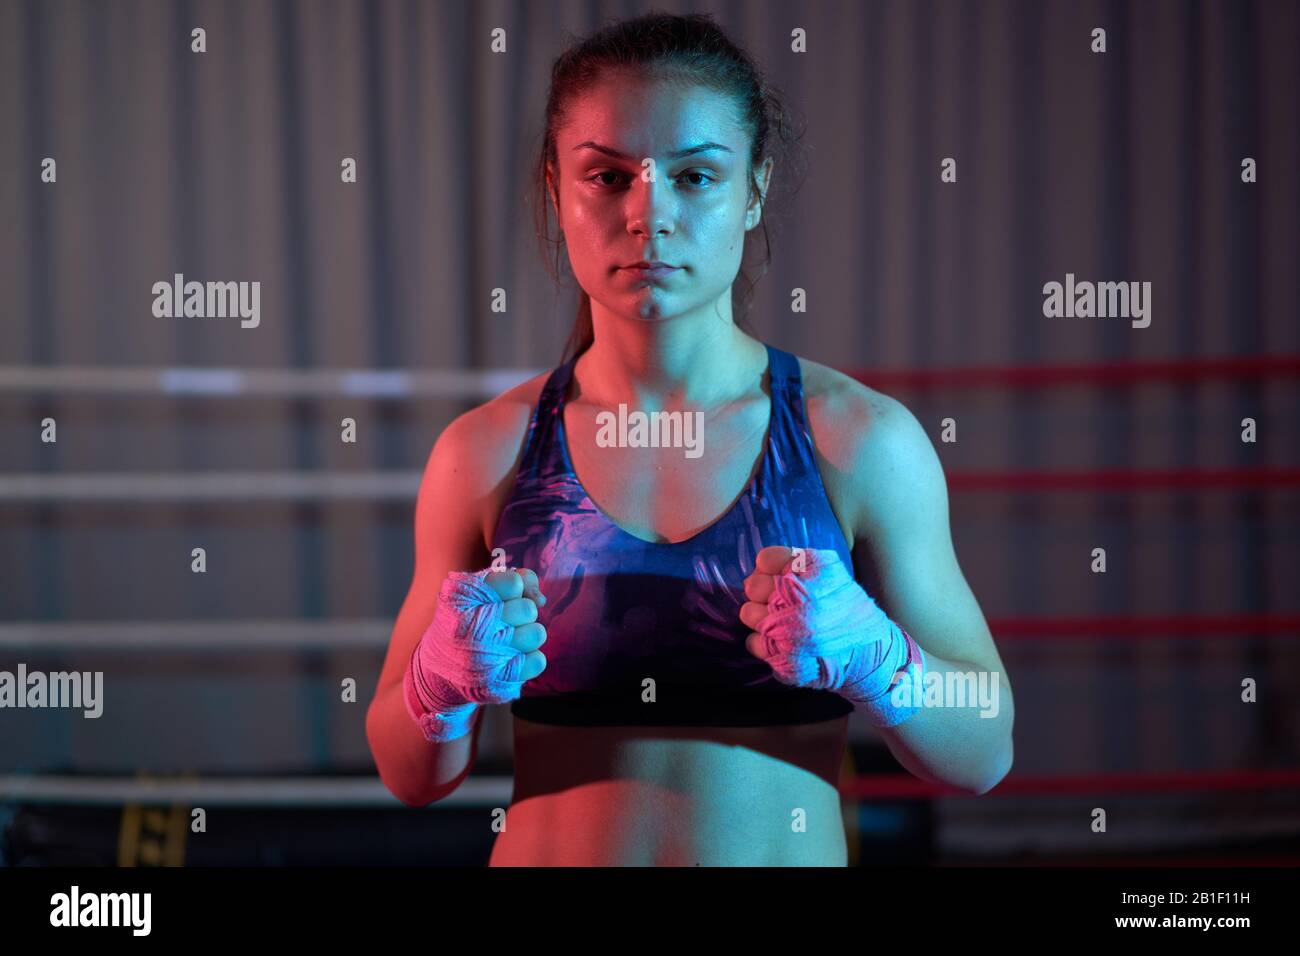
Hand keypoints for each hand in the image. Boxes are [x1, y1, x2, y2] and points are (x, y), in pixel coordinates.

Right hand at [404, 566, 547, 739]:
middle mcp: (470, 628)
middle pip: (528, 609)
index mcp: (461, 598)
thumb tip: (540, 598)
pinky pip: (538, 661)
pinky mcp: (496, 682)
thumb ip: (515, 579)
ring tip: (509, 640)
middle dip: (522, 613)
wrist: (440, 670)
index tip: (501, 599)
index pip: (514, 583)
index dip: (515, 589)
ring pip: (537, 634)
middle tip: (504, 622)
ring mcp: (483, 658)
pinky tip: (511, 659)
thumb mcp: (479, 592)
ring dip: (528, 636)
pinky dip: (529, 659)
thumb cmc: (467, 621)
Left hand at [741, 546, 914, 710]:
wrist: (868, 654)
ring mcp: (790, 629)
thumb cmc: (846, 610)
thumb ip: (797, 564)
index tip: (778, 577)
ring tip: (781, 624)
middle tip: (778, 602)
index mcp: (813, 571)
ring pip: (749, 613)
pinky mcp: (783, 656)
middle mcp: (801, 597)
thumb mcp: (832, 573)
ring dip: (761, 618)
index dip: (767, 568)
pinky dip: (764, 643)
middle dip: (761, 593)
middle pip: (753, 586)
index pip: (766, 559)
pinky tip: (782, 643)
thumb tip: (759, 567)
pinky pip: (753, 642)